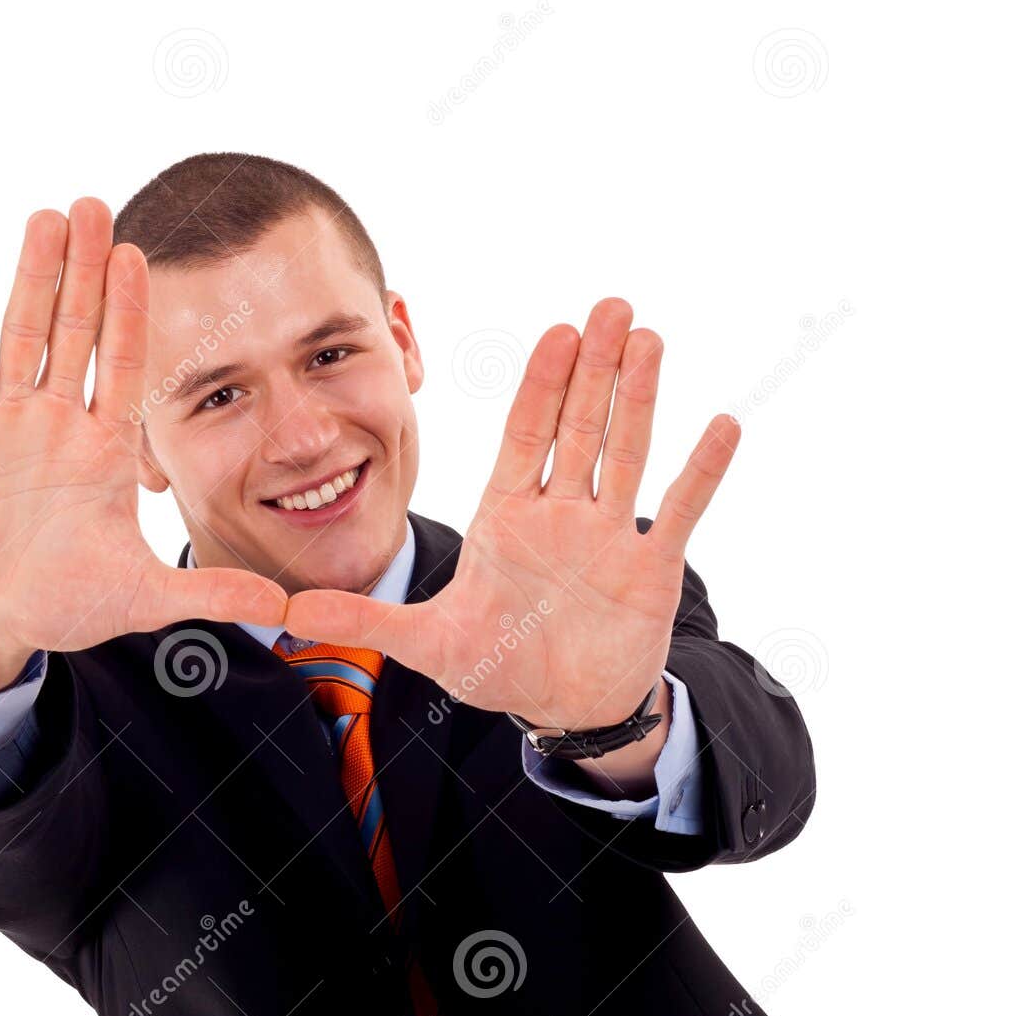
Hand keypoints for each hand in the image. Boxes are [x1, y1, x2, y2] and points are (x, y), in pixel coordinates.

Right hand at [0, 200, 285, 696]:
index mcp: (103, 450)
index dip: (130, 308)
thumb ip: (209, 593)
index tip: (139, 251)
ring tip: (44, 216)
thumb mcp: (140, 597)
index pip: (125, 363)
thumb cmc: (58, 607)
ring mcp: (4, 425)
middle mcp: (57, 425)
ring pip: (21, 334)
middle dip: (83, 269)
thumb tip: (283, 606)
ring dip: (30, 276)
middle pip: (74, 330)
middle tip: (93, 203)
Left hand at [284, 299, 737, 728]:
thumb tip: (292, 611)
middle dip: (593, 368)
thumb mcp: (428, 641)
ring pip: (627, 452)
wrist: (564, 708)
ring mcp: (609, 536)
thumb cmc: (500, 665)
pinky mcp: (652, 569)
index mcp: (509, 517)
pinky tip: (722, 424)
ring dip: (639, 398)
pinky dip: (701, 472)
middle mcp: (562, 513)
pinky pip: (681, 510)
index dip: (542, 384)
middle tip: (611, 306)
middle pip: (579, 426)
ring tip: (651, 339)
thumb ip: (366, 619)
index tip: (557, 332)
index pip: (526, 435)